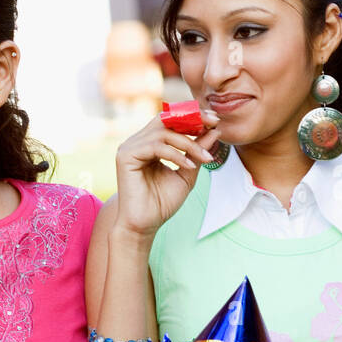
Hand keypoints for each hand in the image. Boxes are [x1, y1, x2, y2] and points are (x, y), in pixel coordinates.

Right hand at [113, 111, 220, 237]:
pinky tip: (189, 166)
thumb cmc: (162, 202)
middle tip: (214, 124)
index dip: (193, 117)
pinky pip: (156, 146)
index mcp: (150, 143)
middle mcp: (138, 141)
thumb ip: (198, 151)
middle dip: (192, 119)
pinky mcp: (125, 155)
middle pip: (166, 118)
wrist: (145, 225)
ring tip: (205, 158)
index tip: (215, 121)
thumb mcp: (187, 173)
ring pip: (164, 132)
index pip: (171, 120)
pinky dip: (176, 155)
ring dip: (189, 143)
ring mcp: (130, 147)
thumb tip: (214, 130)